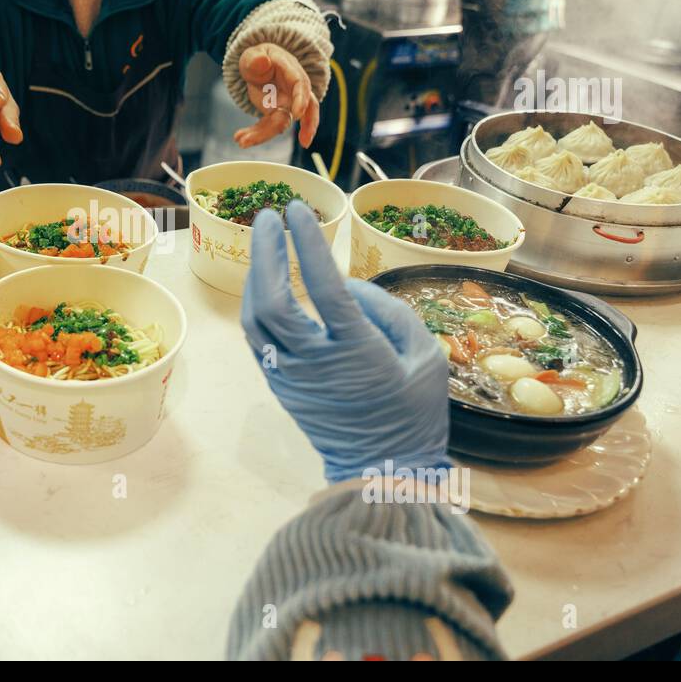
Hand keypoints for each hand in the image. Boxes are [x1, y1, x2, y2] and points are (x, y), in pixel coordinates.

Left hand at [235, 43, 319, 149]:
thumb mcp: (254, 54)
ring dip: (263, 135)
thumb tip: (262, 61)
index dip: (301, 100)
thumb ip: (256, 58)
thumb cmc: (259, 57)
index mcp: (291, 72)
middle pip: (303, 111)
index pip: (301, 87)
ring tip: (242, 141)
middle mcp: (293, 92)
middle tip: (304, 143)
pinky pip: (266, 127)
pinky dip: (254, 134)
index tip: (298, 114)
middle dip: (307, 127)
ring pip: (281, 124)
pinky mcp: (274, 114)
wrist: (257, 65)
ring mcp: (285, 105)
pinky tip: (239, 138)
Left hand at [240, 202, 449, 483]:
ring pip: (255, 318)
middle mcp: (315, 361)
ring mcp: (291, 374)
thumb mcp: (425, 355)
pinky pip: (257, 338)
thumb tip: (345, 284)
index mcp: (357, 351)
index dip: (307, 243)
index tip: (298, 211)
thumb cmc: (415, 411)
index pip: (323, 286)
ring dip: (256, 275)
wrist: (384, 470)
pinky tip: (266, 282)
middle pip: (273, 299)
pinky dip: (255, 304)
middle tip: (269, 216)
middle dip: (266, 252)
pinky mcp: (279, 385)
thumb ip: (387, 311)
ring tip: (266, 242)